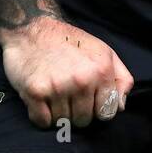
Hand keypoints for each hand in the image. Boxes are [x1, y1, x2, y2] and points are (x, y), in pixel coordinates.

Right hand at [0, 18, 133, 129]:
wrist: (31, 30)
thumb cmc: (69, 43)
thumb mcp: (103, 52)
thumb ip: (121, 78)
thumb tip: (120, 106)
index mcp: (101, 70)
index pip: (107, 112)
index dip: (97, 109)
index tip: (88, 99)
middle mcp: (82, 79)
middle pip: (84, 120)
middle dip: (77, 112)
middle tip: (67, 93)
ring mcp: (58, 87)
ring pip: (63, 122)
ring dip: (58, 113)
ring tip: (54, 92)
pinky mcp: (35, 91)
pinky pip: (43, 122)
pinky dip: (41, 116)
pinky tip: (41, 98)